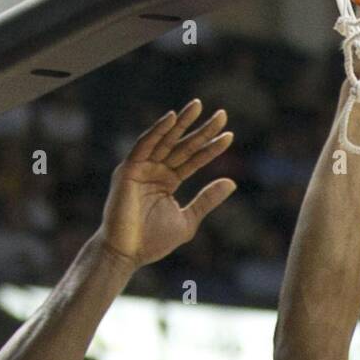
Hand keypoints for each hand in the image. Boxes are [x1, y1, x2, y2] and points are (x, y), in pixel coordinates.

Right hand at [95, 103, 234, 268]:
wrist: (128, 253)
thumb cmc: (153, 241)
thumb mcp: (188, 219)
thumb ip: (207, 200)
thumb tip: (231, 181)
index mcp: (168, 180)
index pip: (193, 159)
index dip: (211, 148)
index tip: (229, 135)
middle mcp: (155, 170)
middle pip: (182, 146)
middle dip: (201, 130)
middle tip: (222, 114)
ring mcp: (141, 168)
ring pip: (165, 140)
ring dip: (181, 123)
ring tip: (198, 106)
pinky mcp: (128, 169)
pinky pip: (144, 145)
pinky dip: (157, 131)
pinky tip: (172, 118)